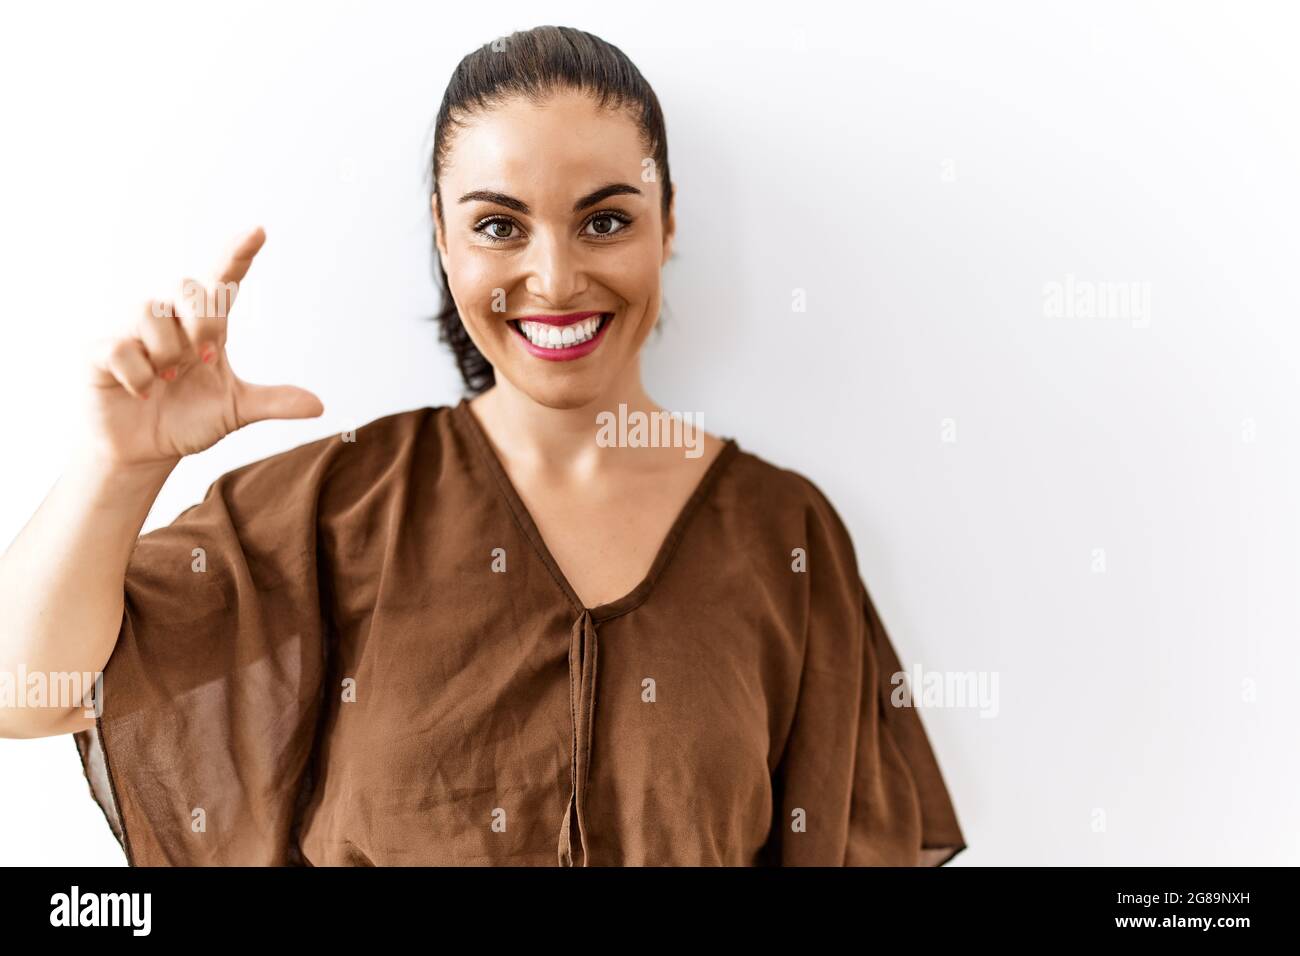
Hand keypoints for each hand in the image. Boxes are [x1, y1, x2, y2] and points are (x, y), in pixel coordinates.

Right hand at [83, 226, 323, 467]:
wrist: (145, 451)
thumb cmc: (188, 420)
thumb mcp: (236, 412)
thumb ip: (273, 403)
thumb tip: (319, 405)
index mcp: (206, 328)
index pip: (223, 282)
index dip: (238, 255)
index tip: (258, 232)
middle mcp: (170, 321)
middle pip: (188, 289)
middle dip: (201, 323)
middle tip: (201, 360)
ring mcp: (133, 332)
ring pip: (150, 310)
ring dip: (166, 351)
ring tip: (166, 378)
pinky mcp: (102, 351)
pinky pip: (121, 346)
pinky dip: (138, 375)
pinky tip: (141, 392)